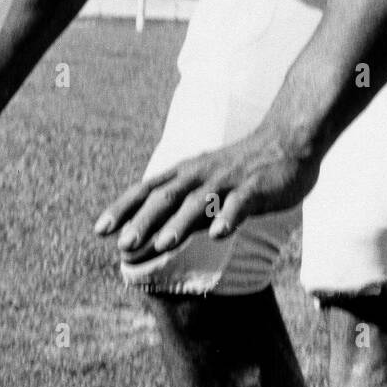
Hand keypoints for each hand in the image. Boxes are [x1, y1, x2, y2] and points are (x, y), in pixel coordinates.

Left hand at [94, 122, 320, 262]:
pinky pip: (241, 203)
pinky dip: (229, 217)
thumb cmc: (240, 170)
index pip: (147, 191)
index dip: (123, 209)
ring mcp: (229, 181)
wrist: (287, 142)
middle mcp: (201, 176)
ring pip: (200, 202)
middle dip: (144, 220)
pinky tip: (220, 234)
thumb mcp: (203, 188)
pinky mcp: (256, 188)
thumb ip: (177, 213)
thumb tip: (145, 240)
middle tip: (123, 244)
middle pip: (167, 198)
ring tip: (162, 245)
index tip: (99, 229)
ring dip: (180, 223)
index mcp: (186, 174)